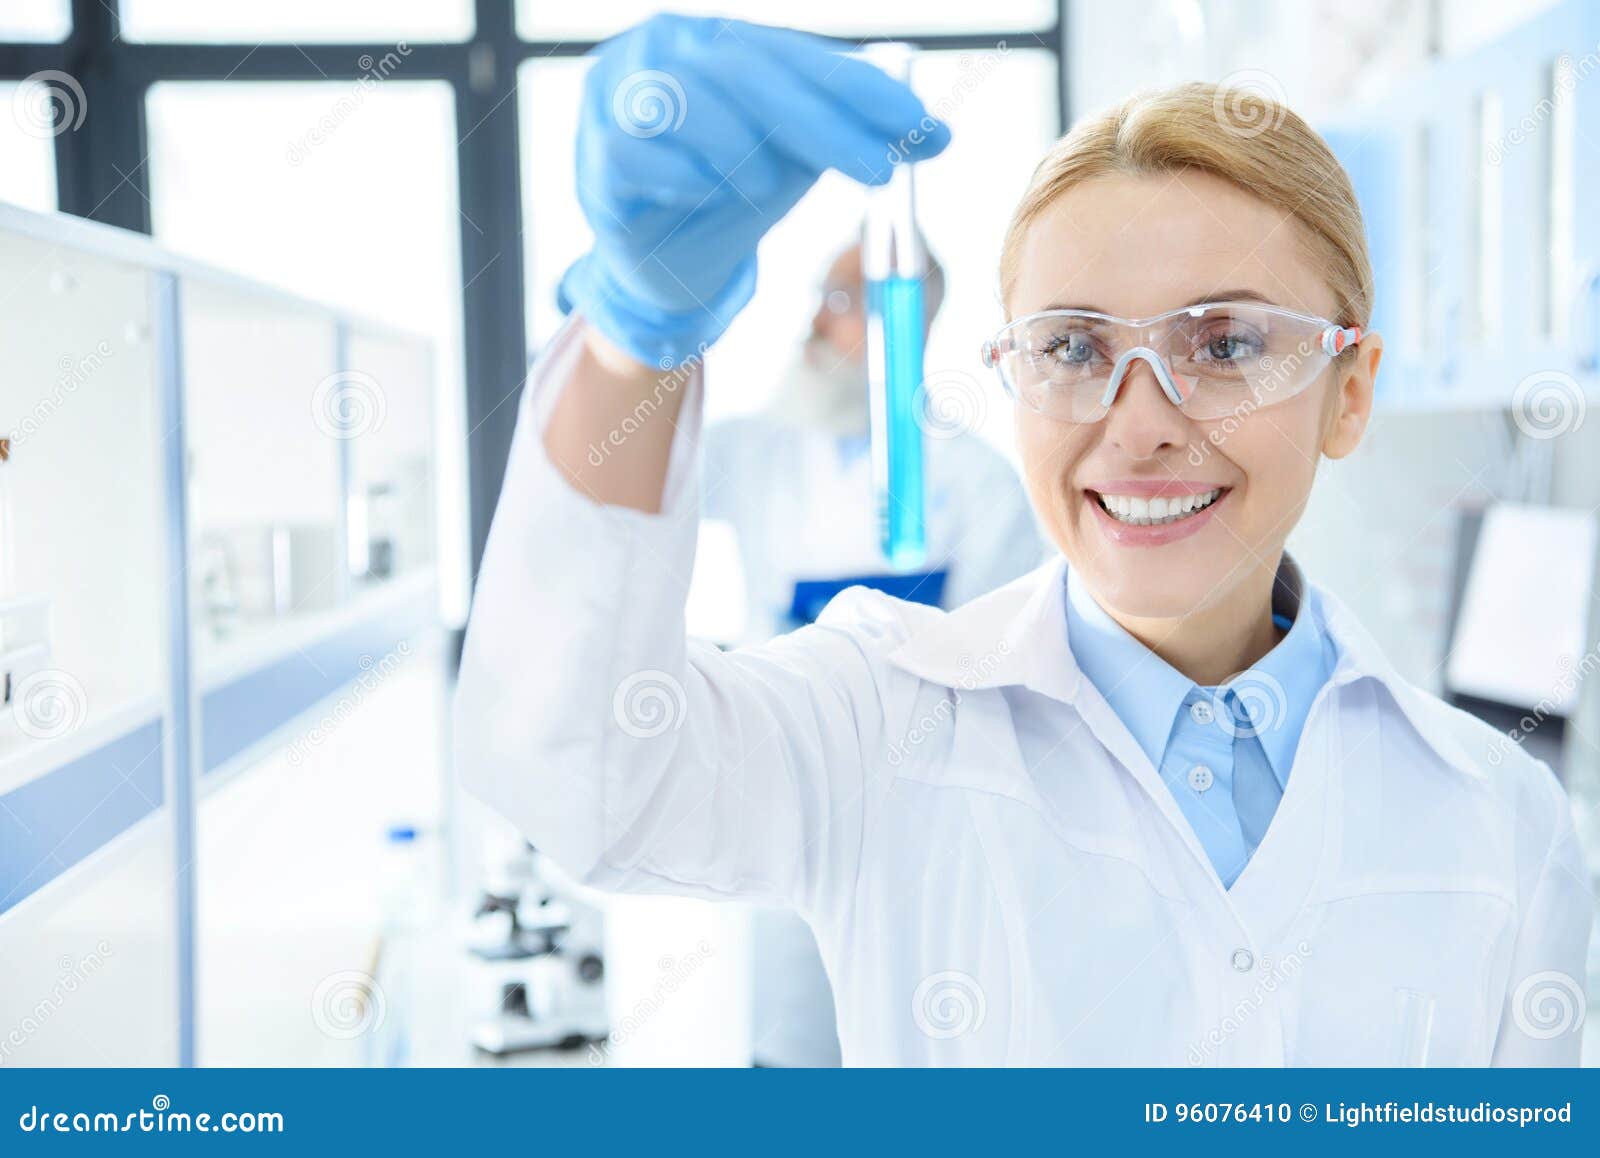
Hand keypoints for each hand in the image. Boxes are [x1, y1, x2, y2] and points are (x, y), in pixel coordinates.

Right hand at [559, 14, 950, 368]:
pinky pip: (644, 156)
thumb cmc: (731, 191)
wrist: (662, 260)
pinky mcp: (598, 151)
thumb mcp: (799, 156)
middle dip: (827, 125)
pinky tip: (703, 193)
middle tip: (882, 172)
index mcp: (723, 39)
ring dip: (743, 151)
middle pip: (753, 74)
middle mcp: (671, 48)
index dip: (860, 90)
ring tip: (762, 188)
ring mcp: (624, 92)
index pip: (799, 56)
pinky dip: (683, 176)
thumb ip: (853, 133)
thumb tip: (938, 133)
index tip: (919, 125)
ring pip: (697, 106)